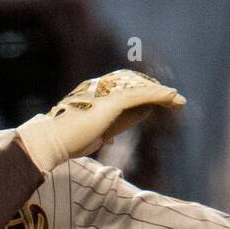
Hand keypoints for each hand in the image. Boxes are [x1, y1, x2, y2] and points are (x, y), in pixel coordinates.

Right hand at [14, 69, 185, 172]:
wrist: (51, 142)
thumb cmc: (66, 142)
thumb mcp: (90, 136)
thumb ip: (103, 132)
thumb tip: (109, 139)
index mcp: (93, 95)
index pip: (121, 90)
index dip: (140, 94)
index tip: (153, 100)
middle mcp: (99, 89)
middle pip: (133, 85)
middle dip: (152, 91)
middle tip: (171, 99)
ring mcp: (105, 94)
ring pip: (139, 89)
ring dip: (161, 94)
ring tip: (178, 100)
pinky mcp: (112, 102)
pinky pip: (141, 95)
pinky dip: (159, 96)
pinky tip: (173, 97)